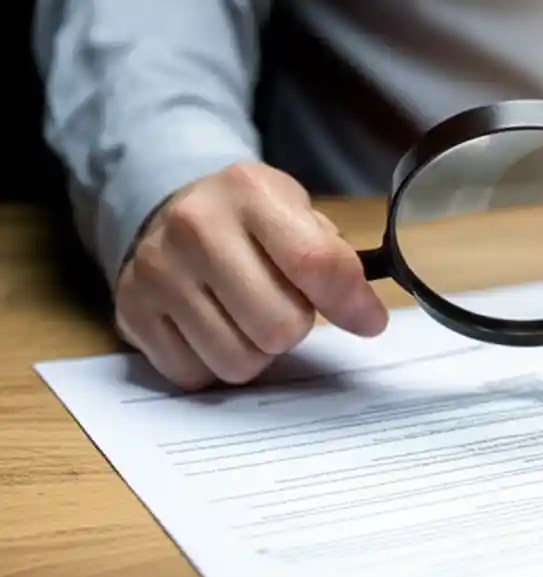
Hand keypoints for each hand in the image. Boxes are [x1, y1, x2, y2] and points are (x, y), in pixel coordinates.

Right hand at [114, 162, 387, 389]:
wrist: (168, 214)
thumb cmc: (250, 223)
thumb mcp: (297, 214)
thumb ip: (336, 261)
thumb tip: (365, 317)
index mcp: (250, 191)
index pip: (317, 263)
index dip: (351, 303)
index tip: (368, 320)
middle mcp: (195, 225)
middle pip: (279, 327)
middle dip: (295, 327)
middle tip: (285, 306)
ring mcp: (157, 270)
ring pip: (238, 361)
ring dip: (256, 352)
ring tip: (246, 317)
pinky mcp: (131, 310)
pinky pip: (195, 374)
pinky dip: (213, 363)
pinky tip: (211, 327)